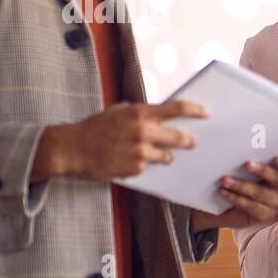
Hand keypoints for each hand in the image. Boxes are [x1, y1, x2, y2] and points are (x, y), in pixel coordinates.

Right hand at [33, 100, 207, 181]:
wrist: (71, 149)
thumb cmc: (93, 128)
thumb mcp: (116, 111)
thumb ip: (136, 111)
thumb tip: (155, 113)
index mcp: (140, 113)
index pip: (176, 109)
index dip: (195, 110)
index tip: (206, 113)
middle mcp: (144, 131)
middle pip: (179, 137)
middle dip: (188, 141)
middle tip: (192, 142)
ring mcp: (141, 152)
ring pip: (166, 157)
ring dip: (166, 156)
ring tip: (159, 155)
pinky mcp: (135, 168)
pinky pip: (147, 167)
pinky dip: (142, 165)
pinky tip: (128, 162)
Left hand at [192, 154, 277, 230]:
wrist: (229, 206)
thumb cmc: (242, 177)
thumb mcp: (250, 166)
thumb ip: (254, 155)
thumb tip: (242, 138)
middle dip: (262, 171)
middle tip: (247, 164)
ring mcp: (277, 204)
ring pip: (261, 193)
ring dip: (241, 185)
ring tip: (225, 179)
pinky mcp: (266, 216)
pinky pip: (251, 206)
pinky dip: (235, 198)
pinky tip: (224, 191)